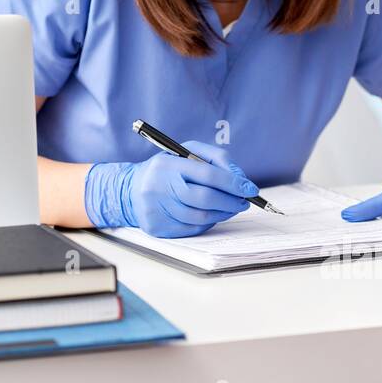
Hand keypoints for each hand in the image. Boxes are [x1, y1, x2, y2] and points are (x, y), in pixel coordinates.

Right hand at [122, 140, 259, 237]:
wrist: (131, 190)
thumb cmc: (166, 170)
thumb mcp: (187, 153)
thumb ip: (216, 159)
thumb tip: (240, 178)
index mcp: (167, 164)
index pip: (208, 175)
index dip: (233, 183)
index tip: (250, 189)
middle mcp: (159, 187)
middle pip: (206, 199)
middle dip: (231, 201)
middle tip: (244, 202)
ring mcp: (157, 209)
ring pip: (201, 217)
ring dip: (223, 213)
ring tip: (231, 208)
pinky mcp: (157, 227)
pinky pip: (192, 229)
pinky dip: (208, 223)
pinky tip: (213, 215)